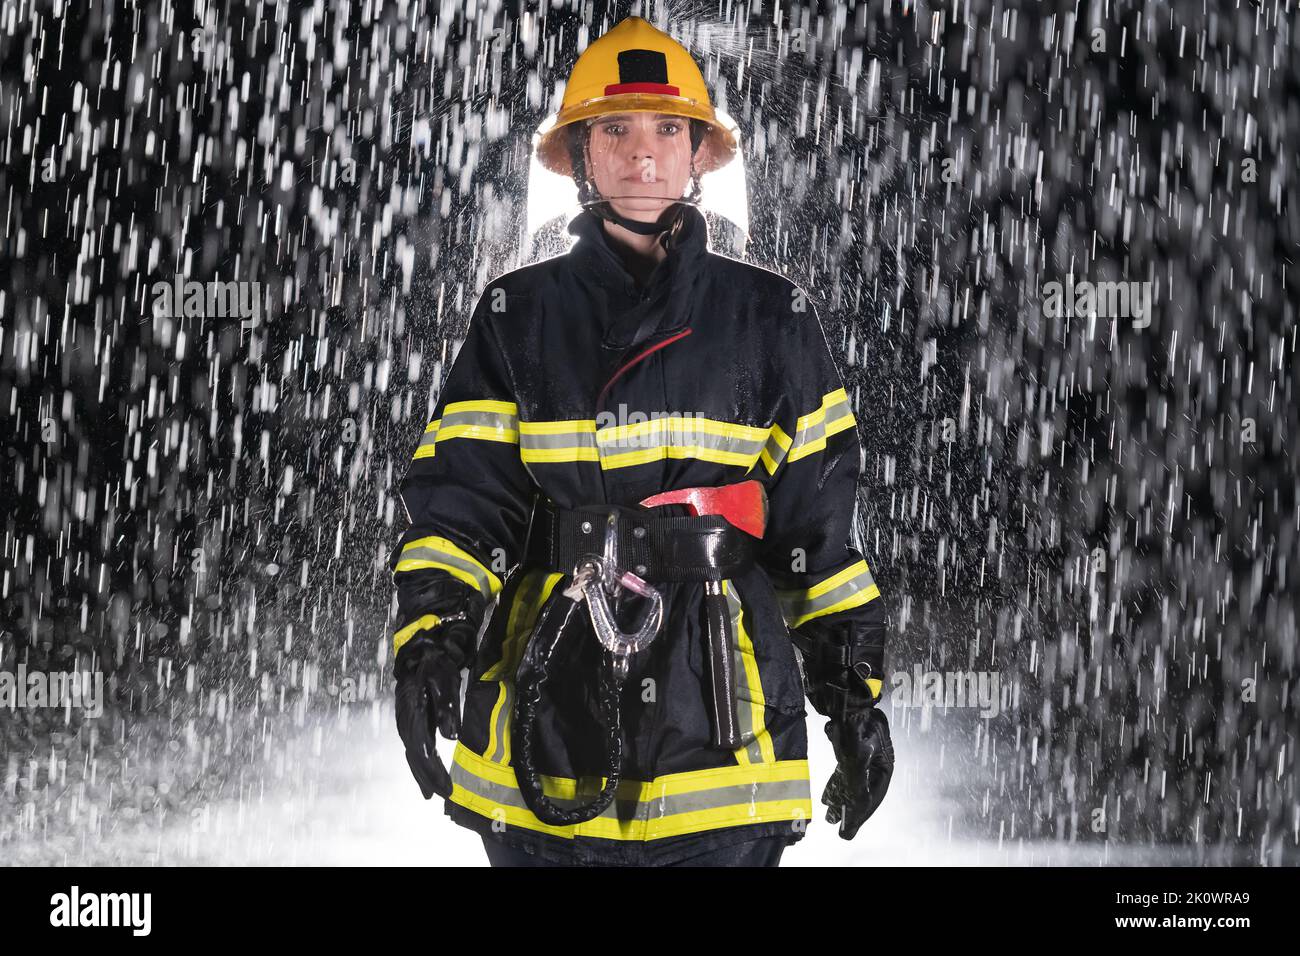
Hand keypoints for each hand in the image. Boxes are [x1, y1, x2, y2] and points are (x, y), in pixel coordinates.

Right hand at [394, 628, 471, 798]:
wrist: (421, 643)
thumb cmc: (434, 660)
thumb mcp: (444, 680)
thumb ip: (447, 708)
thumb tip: (451, 737)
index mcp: (412, 713)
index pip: (422, 751)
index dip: (433, 772)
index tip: (444, 789)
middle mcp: (405, 719)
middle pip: (414, 755)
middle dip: (426, 777)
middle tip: (438, 795)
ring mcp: (406, 716)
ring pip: (412, 750)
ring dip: (421, 770)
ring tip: (430, 790)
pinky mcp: (411, 713)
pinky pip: (414, 742)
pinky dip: (420, 757)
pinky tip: (426, 764)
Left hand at [821, 707, 893, 838]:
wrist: (851, 697)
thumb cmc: (860, 720)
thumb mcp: (861, 750)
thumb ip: (858, 776)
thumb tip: (856, 801)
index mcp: (883, 767)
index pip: (872, 797)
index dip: (860, 815)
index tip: (848, 831)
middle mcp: (874, 766)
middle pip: (863, 795)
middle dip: (851, 813)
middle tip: (841, 831)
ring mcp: (861, 759)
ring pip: (851, 787)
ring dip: (842, 802)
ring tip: (831, 817)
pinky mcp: (849, 753)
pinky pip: (843, 776)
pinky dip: (836, 788)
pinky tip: (827, 798)